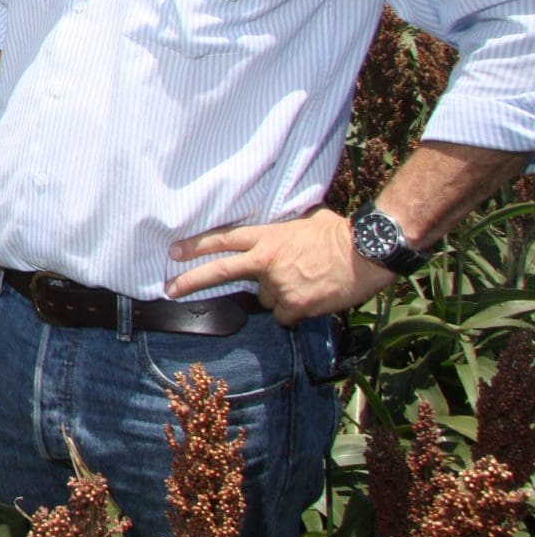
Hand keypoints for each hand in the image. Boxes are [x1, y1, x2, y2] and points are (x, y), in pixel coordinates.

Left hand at [165, 208, 392, 323]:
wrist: (366, 253)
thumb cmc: (340, 233)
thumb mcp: (305, 220)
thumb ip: (283, 229)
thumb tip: (280, 229)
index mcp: (267, 237)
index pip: (223, 240)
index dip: (196, 246)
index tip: (174, 252)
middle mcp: (265, 260)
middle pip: (220, 271)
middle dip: (190, 281)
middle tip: (169, 290)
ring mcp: (278, 284)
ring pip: (265, 299)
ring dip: (279, 296)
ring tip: (306, 282)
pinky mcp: (294, 305)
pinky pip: (285, 315)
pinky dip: (295, 311)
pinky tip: (314, 297)